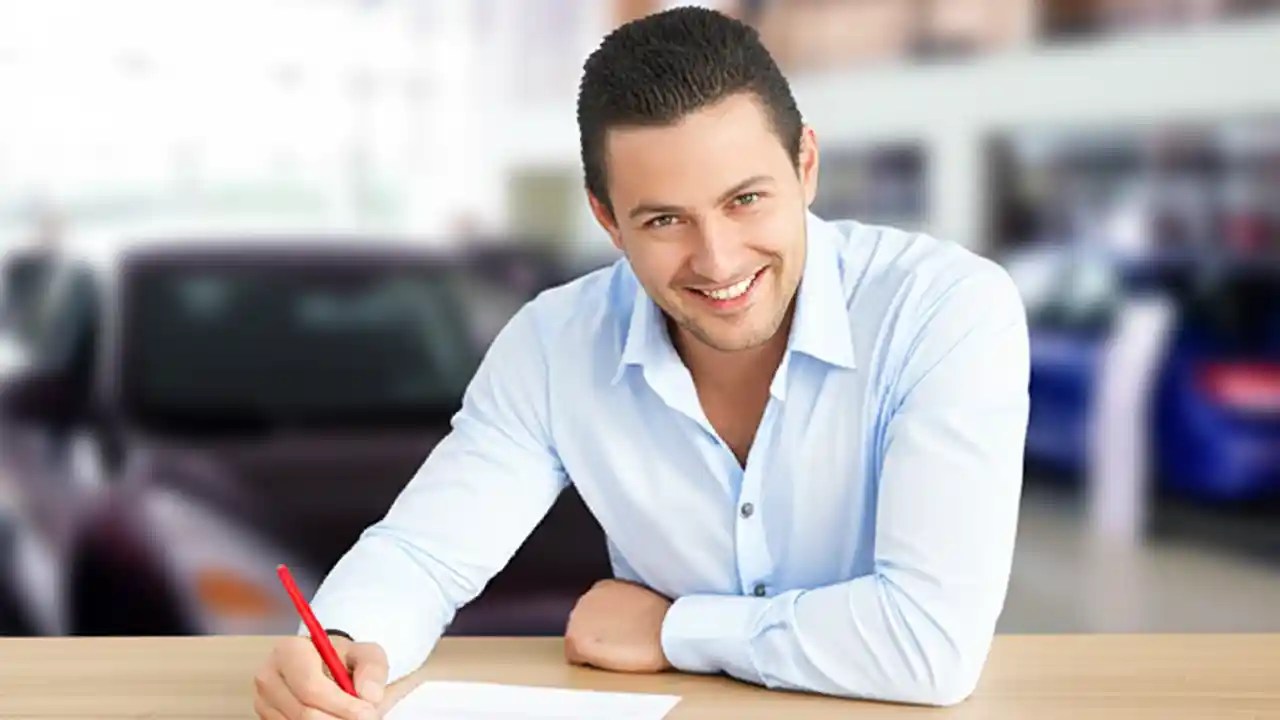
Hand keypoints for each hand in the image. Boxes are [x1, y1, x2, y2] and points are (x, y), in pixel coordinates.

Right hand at [253, 634, 386, 719]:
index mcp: (289, 651)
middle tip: (367, 719)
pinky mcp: (266, 718)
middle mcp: (269, 677)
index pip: (311, 687)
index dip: (341, 705)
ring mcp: (263, 702)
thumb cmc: (343, 659)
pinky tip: (335, 718)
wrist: (325, 667)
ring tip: (352, 717)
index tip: (367, 713)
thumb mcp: (366, 654)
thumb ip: (373, 669)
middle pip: (304, 712)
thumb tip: (369, 696)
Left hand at [564, 579, 672, 672]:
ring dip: (594, 650)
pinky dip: (589, 663)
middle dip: (598, 638)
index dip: (608, 630)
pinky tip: (611, 660)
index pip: (595, 614)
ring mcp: (579, 618)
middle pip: (584, 627)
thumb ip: (624, 605)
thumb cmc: (664, 620)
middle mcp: (586, 598)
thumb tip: (624, 620)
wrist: (667, 629)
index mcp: (603, 587)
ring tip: (619, 653)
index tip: (622, 636)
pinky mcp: (577, 639)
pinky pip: (575, 658)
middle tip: (621, 646)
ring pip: (579, 642)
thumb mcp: (641, 601)